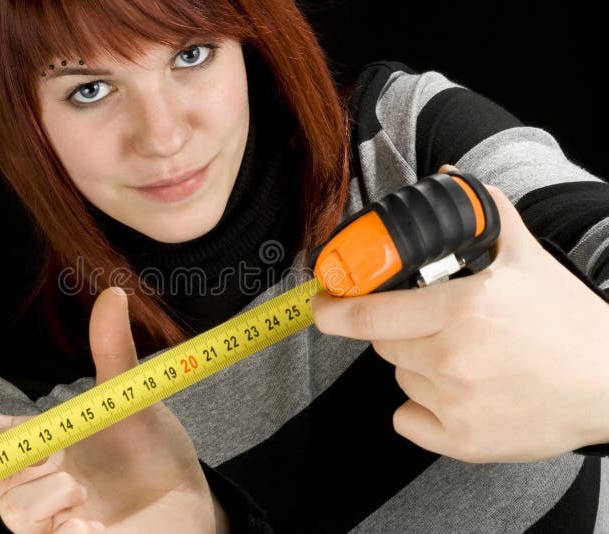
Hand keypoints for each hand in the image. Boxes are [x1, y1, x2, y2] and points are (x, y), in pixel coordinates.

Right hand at [0, 287, 226, 532]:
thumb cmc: (153, 454)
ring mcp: (45, 518)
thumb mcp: (132, 402)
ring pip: (11, 510)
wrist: (189, 503)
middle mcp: (31, 479)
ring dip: (51, 495)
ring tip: (88, 493)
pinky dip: (70, 530)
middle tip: (45, 456)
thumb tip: (112, 294)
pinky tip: (96, 528)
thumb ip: (114, 354)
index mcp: (38, 440)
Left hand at [310, 166, 608, 462]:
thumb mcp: (527, 258)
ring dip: (417, 366)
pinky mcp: (462, 441)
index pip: (370, 314)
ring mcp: (455, 404)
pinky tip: (459, 394)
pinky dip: (422, 408)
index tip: (321, 305)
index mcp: (461, 310)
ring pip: (400, 377)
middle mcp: (452, 359)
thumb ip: (484, 212)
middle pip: (383, 343)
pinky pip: (408, 419)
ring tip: (466, 359)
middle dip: (398, 330)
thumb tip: (449, 176)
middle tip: (437, 325)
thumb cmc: (570, 324)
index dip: (333, 310)